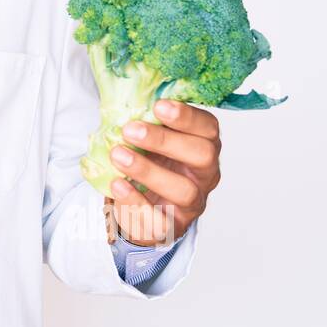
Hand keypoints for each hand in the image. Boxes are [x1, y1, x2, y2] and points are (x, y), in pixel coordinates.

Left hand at [106, 99, 220, 247]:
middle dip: (165, 140)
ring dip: (148, 171)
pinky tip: (117, 185)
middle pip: (202, 155)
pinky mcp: (173, 227)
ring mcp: (193, 203)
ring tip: (118, 155)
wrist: (142, 207)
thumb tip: (124, 99)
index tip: (158, 106)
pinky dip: (136, 202)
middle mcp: (205, 174)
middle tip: (130, 130)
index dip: (187, 116)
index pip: (209, 128)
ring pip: (184, 190)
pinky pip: (160, 220)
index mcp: (204, 145)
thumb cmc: (150, 162)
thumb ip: (146, 121)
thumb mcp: (151, 139)